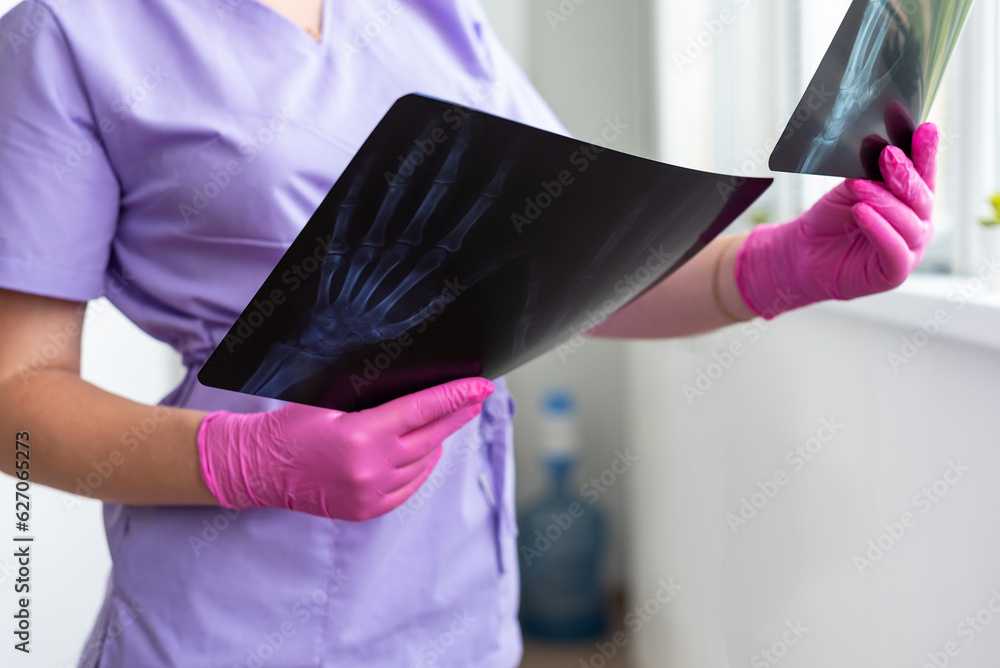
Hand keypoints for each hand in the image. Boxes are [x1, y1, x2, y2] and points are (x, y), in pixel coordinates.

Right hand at [196, 377, 494, 520]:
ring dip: (438, 441)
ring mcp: (371, 493)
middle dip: (457, 415)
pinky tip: (426, 453)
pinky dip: (422, 467)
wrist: (259, 468)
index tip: (481, 387)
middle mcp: (371, 468)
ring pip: (423, 463)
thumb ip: (372, 399)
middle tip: (477, 398)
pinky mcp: (367, 510)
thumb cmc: (290, 428)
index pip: (422, 409)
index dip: (455, 396)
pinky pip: (409, 486)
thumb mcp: (330, 400)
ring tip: (447, 422)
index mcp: (362, 435)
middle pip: (431, 437)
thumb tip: (412, 389)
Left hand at [735, 122, 938, 318]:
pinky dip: (878, 229)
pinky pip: (893, 249)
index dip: (926, 152)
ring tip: (860, 186)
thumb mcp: (851, 189)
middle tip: (887, 155)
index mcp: (912, 199)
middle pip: (920, 197)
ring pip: (907, 222)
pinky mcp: (895, 272)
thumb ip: (870, 174)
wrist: (804, 252)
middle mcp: (918, 223)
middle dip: (904, 174)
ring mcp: (910, 249)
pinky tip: (861, 212)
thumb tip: (882, 149)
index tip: (926, 129)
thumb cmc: (830, 218)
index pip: (924, 173)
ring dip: (884, 201)